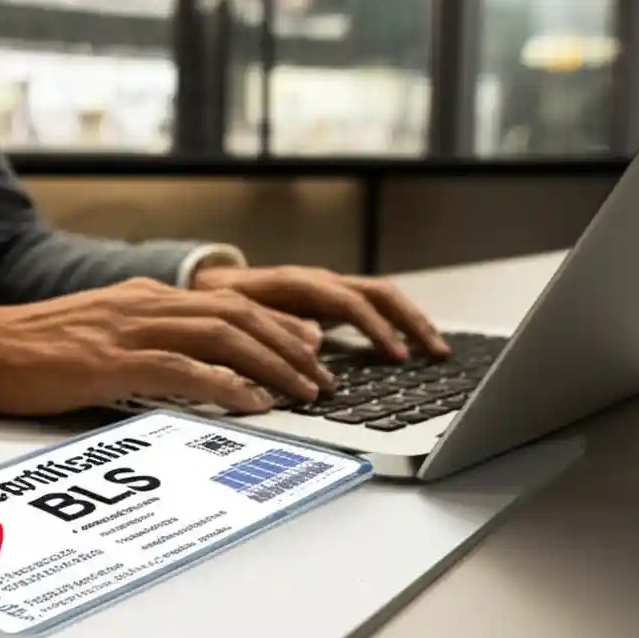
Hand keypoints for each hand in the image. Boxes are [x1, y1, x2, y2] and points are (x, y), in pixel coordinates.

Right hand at [0, 277, 334, 416]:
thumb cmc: (36, 351)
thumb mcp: (101, 334)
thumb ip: (145, 341)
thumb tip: (189, 368)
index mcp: (143, 296)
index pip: (226, 301)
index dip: (275, 324)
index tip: (309, 347)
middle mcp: (144, 303)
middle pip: (236, 315)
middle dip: (287, 346)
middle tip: (321, 377)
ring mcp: (128, 329)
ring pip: (221, 336)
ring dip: (270, 365)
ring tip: (302, 393)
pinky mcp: (111, 360)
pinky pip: (181, 368)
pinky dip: (224, 383)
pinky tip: (251, 402)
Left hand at [191, 265, 450, 360]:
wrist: (202, 285)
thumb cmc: (216, 301)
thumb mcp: (235, 312)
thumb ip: (273, 324)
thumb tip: (314, 342)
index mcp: (298, 282)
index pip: (350, 302)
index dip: (376, 329)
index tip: (397, 356)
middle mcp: (318, 281)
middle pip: (378, 293)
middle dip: (411, 321)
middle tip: (436, 353)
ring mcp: (325, 289)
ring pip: (379, 298)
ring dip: (410, 322)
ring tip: (435, 351)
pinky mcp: (326, 301)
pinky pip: (369, 308)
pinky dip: (392, 326)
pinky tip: (405, 351)